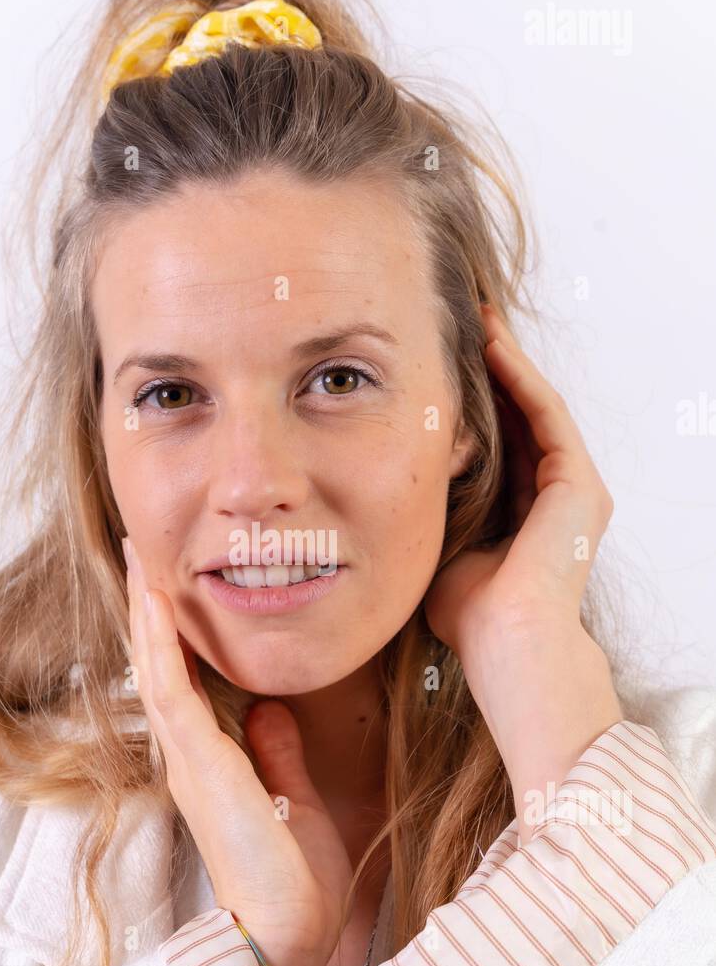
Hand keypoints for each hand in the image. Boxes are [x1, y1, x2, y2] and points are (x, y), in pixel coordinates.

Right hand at [121, 536, 353, 965]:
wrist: (286, 937)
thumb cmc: (293, 883)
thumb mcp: (294, 803)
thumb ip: (277, 757)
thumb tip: (269, 711)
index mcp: (212, 767)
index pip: (185, 687)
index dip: (174, 637)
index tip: (169, 590)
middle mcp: (190, 760)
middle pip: (160, 670)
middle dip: (151, 614)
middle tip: (141, 557)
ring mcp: (190, 762)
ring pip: (158, 672)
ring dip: (149, 617)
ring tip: (140, 563)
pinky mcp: (201, 767)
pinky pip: (173, 693)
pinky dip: (165, 647)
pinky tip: (158, 605)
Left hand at [424, 301, 614, 659]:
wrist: (506, 643)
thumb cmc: (469, 615)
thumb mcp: (442, 549)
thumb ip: (433, 516)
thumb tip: (386, 493)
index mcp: (530, 514)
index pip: (502, 443)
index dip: (476, 402)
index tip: (441, 368)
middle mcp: (559, 497)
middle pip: (522, 417)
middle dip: (493, 371)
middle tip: (462, 326)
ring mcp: (576, 489)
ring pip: (536, 408)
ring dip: (508, 362)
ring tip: (478, 321)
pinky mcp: (578, 483)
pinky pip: (546, 415)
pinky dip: (520, 378)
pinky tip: (494, 347)